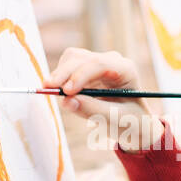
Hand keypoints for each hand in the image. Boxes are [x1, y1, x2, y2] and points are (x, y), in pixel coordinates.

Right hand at [44, 48, 160, 150]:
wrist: (132, 121)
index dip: (80, 76)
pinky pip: (68, 67)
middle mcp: (112, 61)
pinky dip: (60, 78)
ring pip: (71, 59)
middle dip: (63, 73)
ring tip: (53, 93)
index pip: (99, 64)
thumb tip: (67, 102)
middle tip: (47, 90)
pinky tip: (60, 93)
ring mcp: (98, 63)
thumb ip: (92, 110)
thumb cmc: (129, 121)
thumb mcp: (114, 119)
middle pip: (81, 58)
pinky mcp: (86, 69)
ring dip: (60, 75)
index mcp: (126, 70)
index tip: (66, 92)